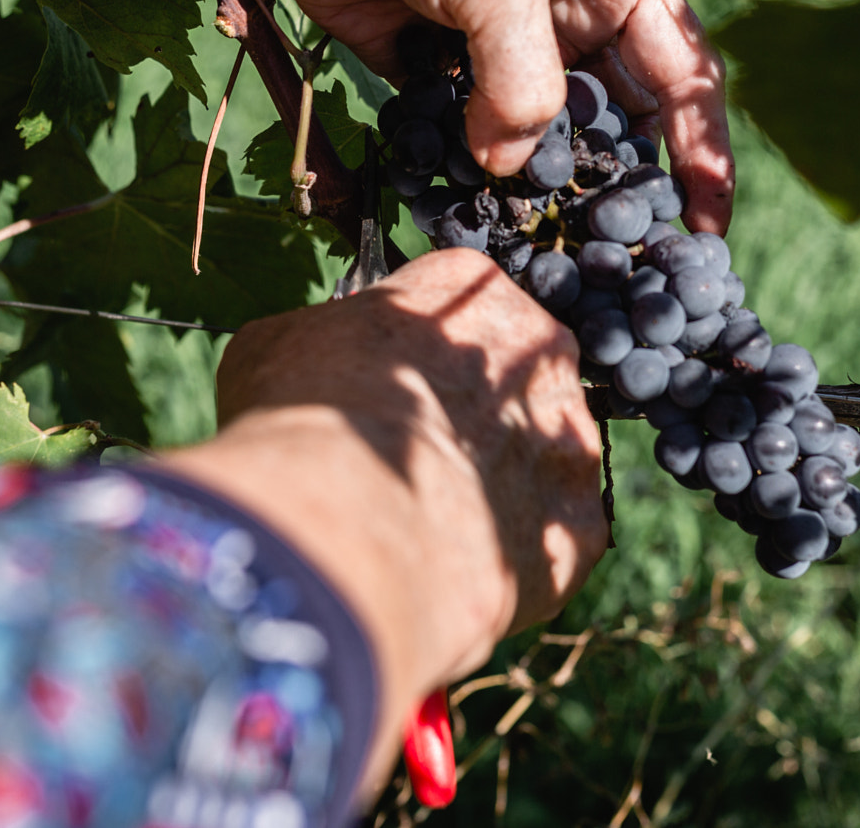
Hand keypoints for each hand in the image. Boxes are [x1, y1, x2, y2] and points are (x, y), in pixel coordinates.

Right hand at [158, 248, 605, 780]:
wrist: (344, 522)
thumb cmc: (304, 421)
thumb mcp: (277, 345)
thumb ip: (324, 339)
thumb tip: (321, 363)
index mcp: (470, 289)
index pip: (457, 307)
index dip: (419, 358)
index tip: (393, 390)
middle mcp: (543, 351)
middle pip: (513, 381)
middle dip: (473, 419)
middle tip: (416, 461)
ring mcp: (571, 438)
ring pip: (540, 461)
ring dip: (498, 487)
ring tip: (430, 525)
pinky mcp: (581, 525)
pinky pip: (550, 540)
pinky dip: (510, 558)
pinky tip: (456, 569)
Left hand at [264, 0, 733, 231]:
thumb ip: (523, 87)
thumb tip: (507, 169)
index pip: (682, 71)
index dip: (702, 151)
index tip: (704, 223)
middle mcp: (566, 7)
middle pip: (617, 113)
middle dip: (623, 180)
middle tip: (628, 254)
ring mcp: (498, 38)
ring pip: (541, 132)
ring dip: (544, 183)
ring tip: (552, 243)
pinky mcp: (433, 60)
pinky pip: (466, 132)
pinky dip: (469, 170)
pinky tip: (473, 208)